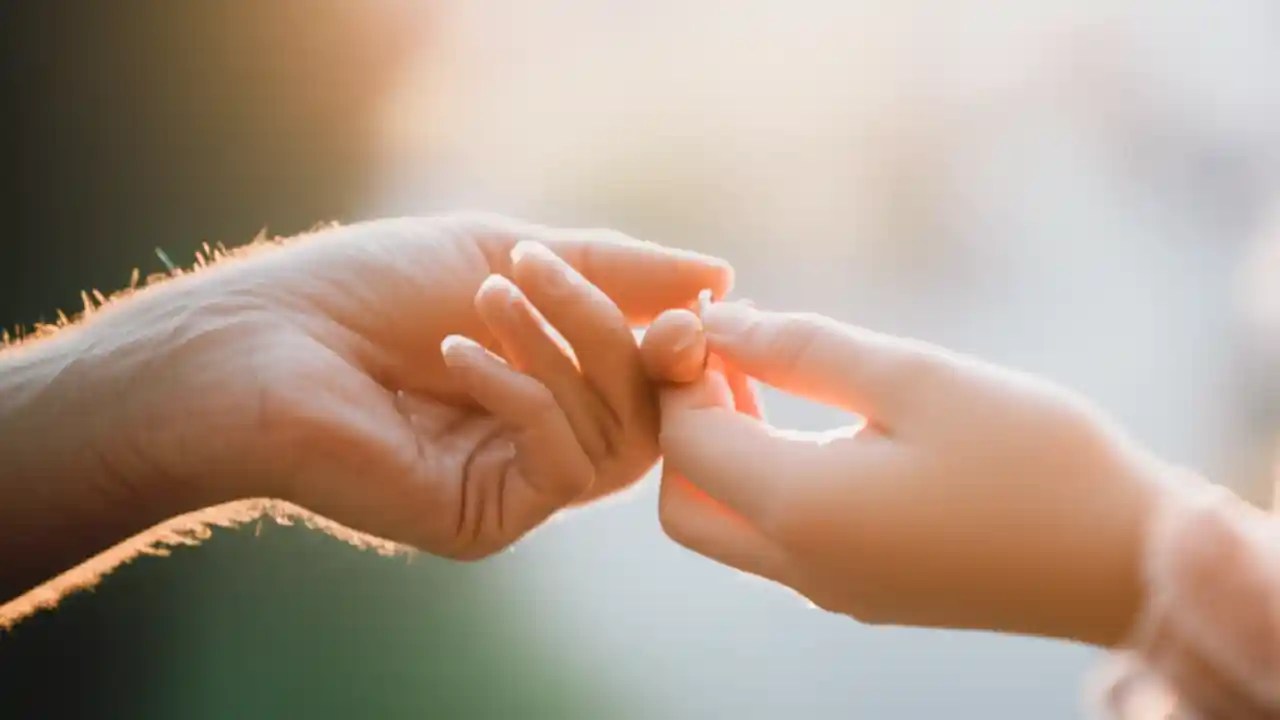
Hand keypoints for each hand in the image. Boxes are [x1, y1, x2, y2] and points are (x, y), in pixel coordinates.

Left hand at [0, 214, 730, 593]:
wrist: (263, 346)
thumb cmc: (368, 288)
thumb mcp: (504, 249)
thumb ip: (614, 267)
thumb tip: (720, 277)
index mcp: (550, 371)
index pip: (654, 371)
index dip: (680, 338)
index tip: (696, 303)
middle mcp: (543, 431)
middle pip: (647, 403)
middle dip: (609, 329)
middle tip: (552, 276)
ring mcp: (518, 479)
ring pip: (616, 433)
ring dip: (562, 350)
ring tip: (490, 296)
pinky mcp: (490, 517)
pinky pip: (562, 463)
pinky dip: (524, 394)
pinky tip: (456, 357)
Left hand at [643, 302, 1171, 646]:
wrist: (1127, 561)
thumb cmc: (1035, 458)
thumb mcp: (917, 378)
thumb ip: (804, 349)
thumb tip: (722, 324)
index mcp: (802, 510)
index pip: (684, 441)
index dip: (684, 374)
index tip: (722, 321)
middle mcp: (800, 565)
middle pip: (682, 503)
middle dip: (688, 426)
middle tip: (742, 361)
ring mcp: (830, 590)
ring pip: (724, 528)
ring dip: (726, 455)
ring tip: (780, 380)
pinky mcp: (862, 593)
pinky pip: (774, 542)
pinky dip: (766, 484)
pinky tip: (824, 428)